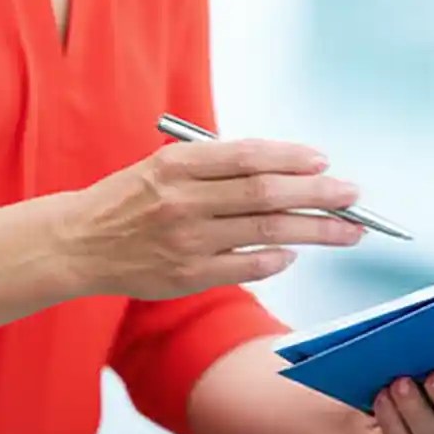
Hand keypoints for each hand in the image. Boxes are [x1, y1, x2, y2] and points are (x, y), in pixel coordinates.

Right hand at [58, 139, 363, 299]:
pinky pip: (249, 267)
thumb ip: (221, 166)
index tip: (324, 161)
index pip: (248, 156)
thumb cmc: (136, 199)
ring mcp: (188, 241)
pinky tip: (296, 252)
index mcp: (178, 165)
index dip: (292, 158)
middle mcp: (184, 201)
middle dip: (319, 194)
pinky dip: (278, 258)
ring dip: (317, 230)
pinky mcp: (189, 276)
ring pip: (268, 232)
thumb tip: (294, 170)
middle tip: (353, 196)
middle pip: (267, 194)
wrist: (79, 242)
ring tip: (350, 230)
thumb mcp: (168, 166)